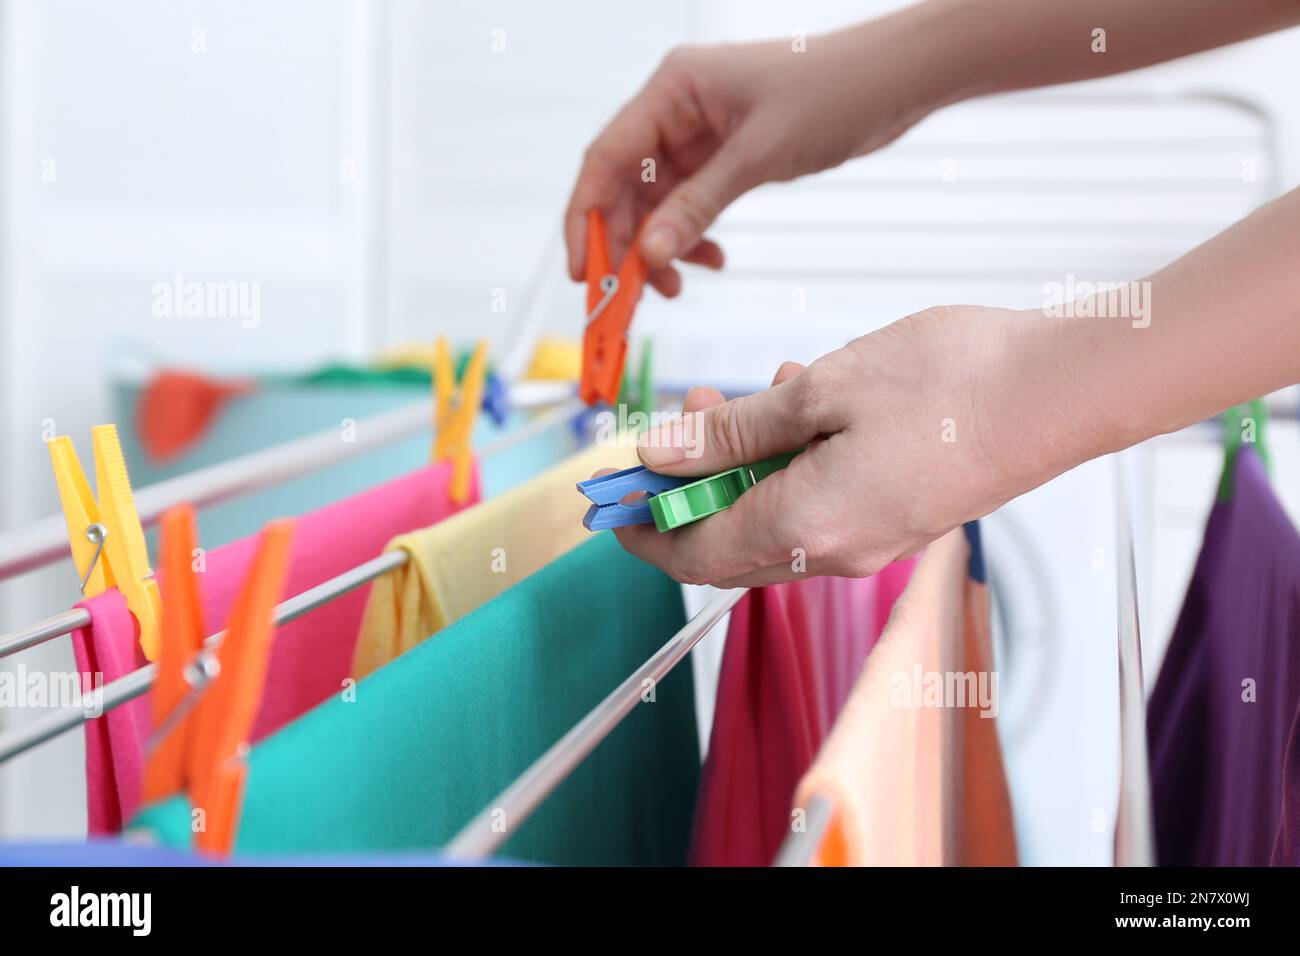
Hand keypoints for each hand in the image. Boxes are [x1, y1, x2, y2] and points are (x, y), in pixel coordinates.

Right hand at [564, 29, 939, 296]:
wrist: (895, 80)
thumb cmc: (834, 93)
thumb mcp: (758, 156)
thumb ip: (698, 207)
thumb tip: (649, 256)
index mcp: (671, 90)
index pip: (605, 160)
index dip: (587, 220)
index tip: (582, 274)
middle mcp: (676, 108)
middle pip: (625, 187)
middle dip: (625, 246)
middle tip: (626, 300)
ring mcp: (699, 132)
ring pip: (657, 202)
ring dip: (661, 248)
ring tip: (678, 288)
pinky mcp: (724, 153)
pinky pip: (690, 203)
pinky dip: (694, 236)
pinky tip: (714, 262)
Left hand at [612, 305, 1069, 586]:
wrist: (1060, 389)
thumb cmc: (947, 384)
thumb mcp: (817, 392)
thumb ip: (731, 432)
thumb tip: (658, 454)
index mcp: (806, 527)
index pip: (694, 556)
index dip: (645, 529)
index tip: (613, 500)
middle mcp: (836, 552)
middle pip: (731, 540)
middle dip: (692, 485)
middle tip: (679, 419)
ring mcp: (873, 540)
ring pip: (775, 516)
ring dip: (743, 465)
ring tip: (742, 397)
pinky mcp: (899, 518)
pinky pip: (820, 504)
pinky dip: (791, 462)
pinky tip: (800, 403)